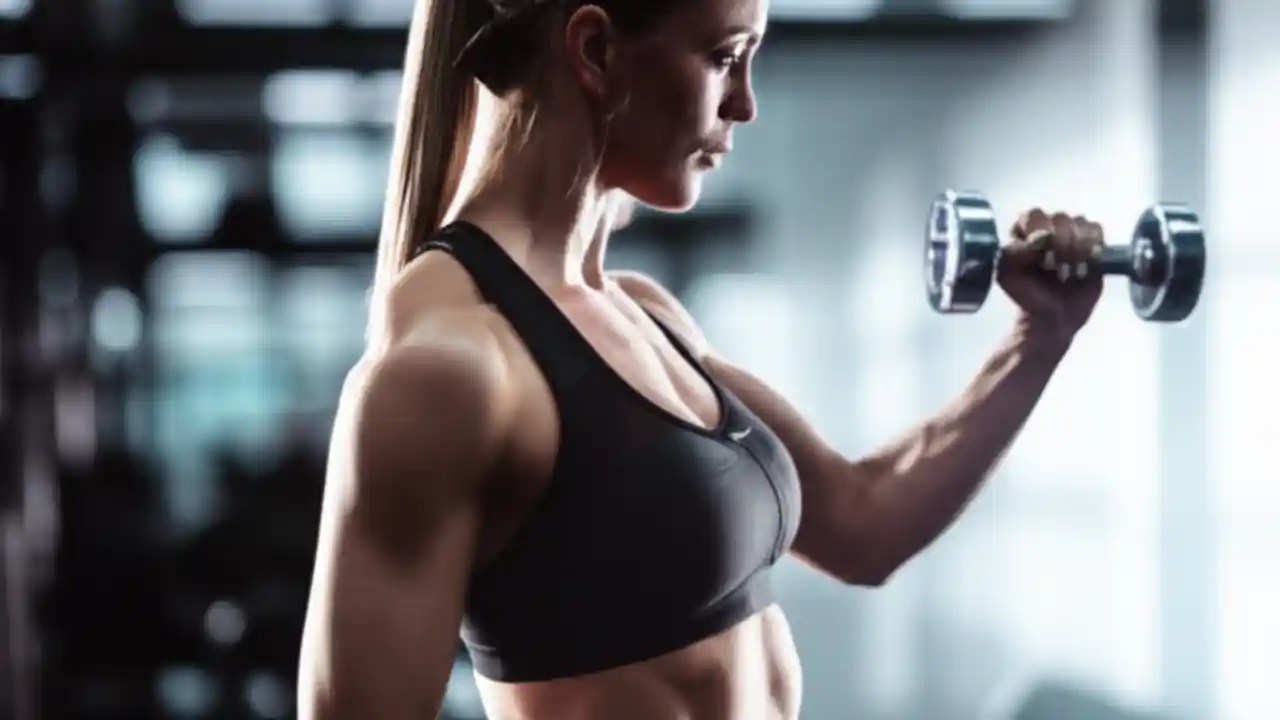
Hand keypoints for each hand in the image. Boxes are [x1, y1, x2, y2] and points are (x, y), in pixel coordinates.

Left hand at [997, 208, 1104, 343]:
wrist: (1053, 315)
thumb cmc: (1027, 293)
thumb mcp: (1007, 275)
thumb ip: (1015, 251)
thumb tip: (1042, 236)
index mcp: (1023, 228)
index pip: (1033, 215)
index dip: (1039, 233)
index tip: (1039, 256)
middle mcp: (1049, 225)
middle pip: (1061, 218)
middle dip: (1060, 245)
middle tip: (1055, 269)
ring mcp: (1072, 231)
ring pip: (1081, 223)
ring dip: (1077, 250)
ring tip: (1069, 273)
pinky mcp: (1094, 242)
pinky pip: (1098, 231)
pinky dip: (1093, 250)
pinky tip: (1085, 268)